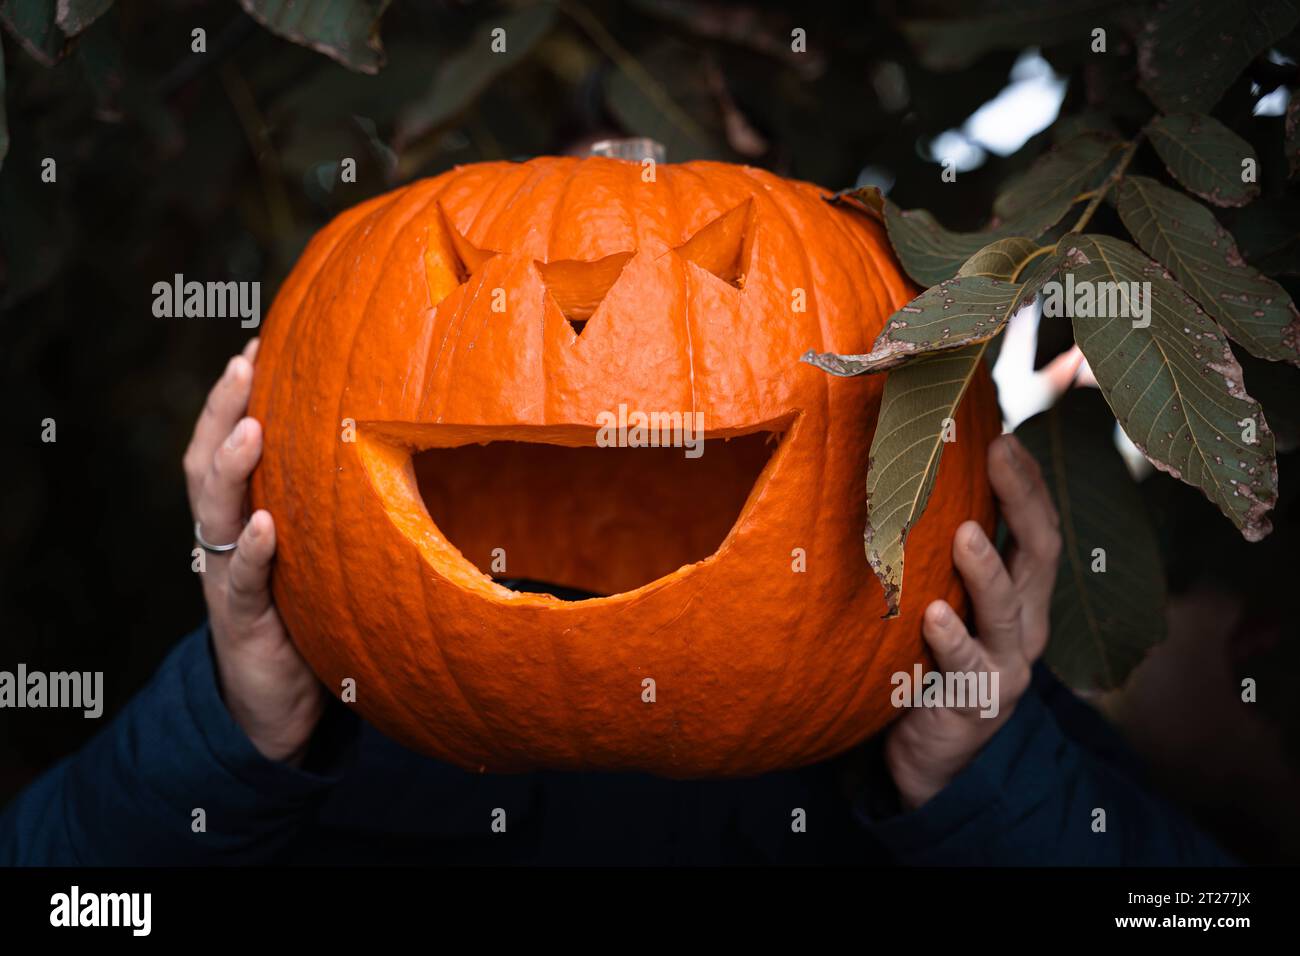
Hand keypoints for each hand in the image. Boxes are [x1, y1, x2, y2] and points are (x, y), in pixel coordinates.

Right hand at [184, 340, 323, 764]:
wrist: (280, 706)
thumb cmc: (307, 615)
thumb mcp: (320, 552)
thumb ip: (334, 505)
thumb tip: (400, 445)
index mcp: (244, 514)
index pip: (229, 444)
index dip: (235, 397)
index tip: (256, 343)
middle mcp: (227, 538)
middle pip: (208, 463)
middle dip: (223, 411)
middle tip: (243, 362)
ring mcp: (229, 579)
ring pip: (216, 515)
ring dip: (233, 469)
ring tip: (253, 427)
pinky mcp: (245, 623)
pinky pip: (245, 583)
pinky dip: (254, 553)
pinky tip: (268, 526)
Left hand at [885, 434, 1060, 810]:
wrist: (931, 753)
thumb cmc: (935, 660)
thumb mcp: (949, 601)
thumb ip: (946, 556)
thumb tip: (916, 478)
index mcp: (1023, 595)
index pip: (1038, 527)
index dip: (1027, 482)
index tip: (1003, 434)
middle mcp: (1025, 626)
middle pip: (1038, 555)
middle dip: (1021, 500)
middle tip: (997, 453)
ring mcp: (1004, 667)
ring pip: (1006, 612)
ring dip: (985, 571)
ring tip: (964, 533)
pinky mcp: (975, 704)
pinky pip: (963, 669)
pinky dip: (950, 641)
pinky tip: (931, 615)